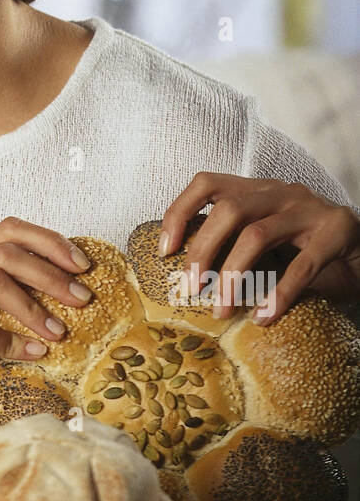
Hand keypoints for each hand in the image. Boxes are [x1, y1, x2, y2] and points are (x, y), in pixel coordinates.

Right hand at [0, 216, 92, 431]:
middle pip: (6, 250)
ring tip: (60, 331)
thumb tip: (67, 306)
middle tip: (83, 297)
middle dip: (52, 272)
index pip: (7, 231)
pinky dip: (15, 342)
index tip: (81, 264)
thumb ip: (12, 312)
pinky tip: (34, 355)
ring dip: (35, 305)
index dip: (48, 241)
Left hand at [158, 172, 359, 324]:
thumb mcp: (268, 242)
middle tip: (191, 289)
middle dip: (203, 251)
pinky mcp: (336, 231)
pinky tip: (265, 317)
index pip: (206, 184)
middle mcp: (280, 192)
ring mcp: (309, 209)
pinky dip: (279, 293)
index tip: (165, 251)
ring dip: (234, 276)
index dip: (179, 212)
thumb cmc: (309, 250)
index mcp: (257, 190)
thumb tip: (188, 275)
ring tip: (222, 310)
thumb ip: (235, 246)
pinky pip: (301, 265)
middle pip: (228, 210)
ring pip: (257, 234)